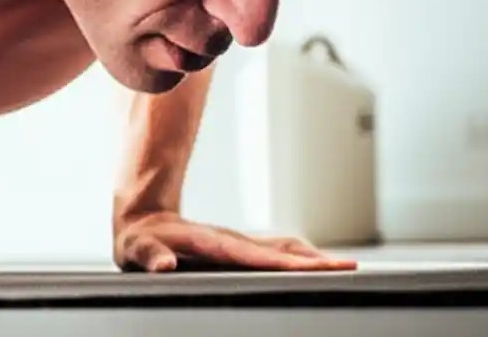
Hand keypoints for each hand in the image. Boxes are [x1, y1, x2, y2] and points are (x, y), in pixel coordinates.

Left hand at [113, 211, 357, 272]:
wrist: (143, 218)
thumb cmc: (140, 240)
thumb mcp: (136, 250)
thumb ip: (151, 257)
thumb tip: (166, 264)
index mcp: (211, 243)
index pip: (254, 255)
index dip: (284, 262)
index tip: (314, 266)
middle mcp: (231, 242)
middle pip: (279, 250)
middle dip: (314, 261)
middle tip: (350, 269)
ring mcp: (238, 244)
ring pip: (283, 247)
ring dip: (313, 258)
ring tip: (347, 269)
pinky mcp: (240, 249)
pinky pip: (277, 251)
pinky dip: (302, 258)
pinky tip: (320, 268)